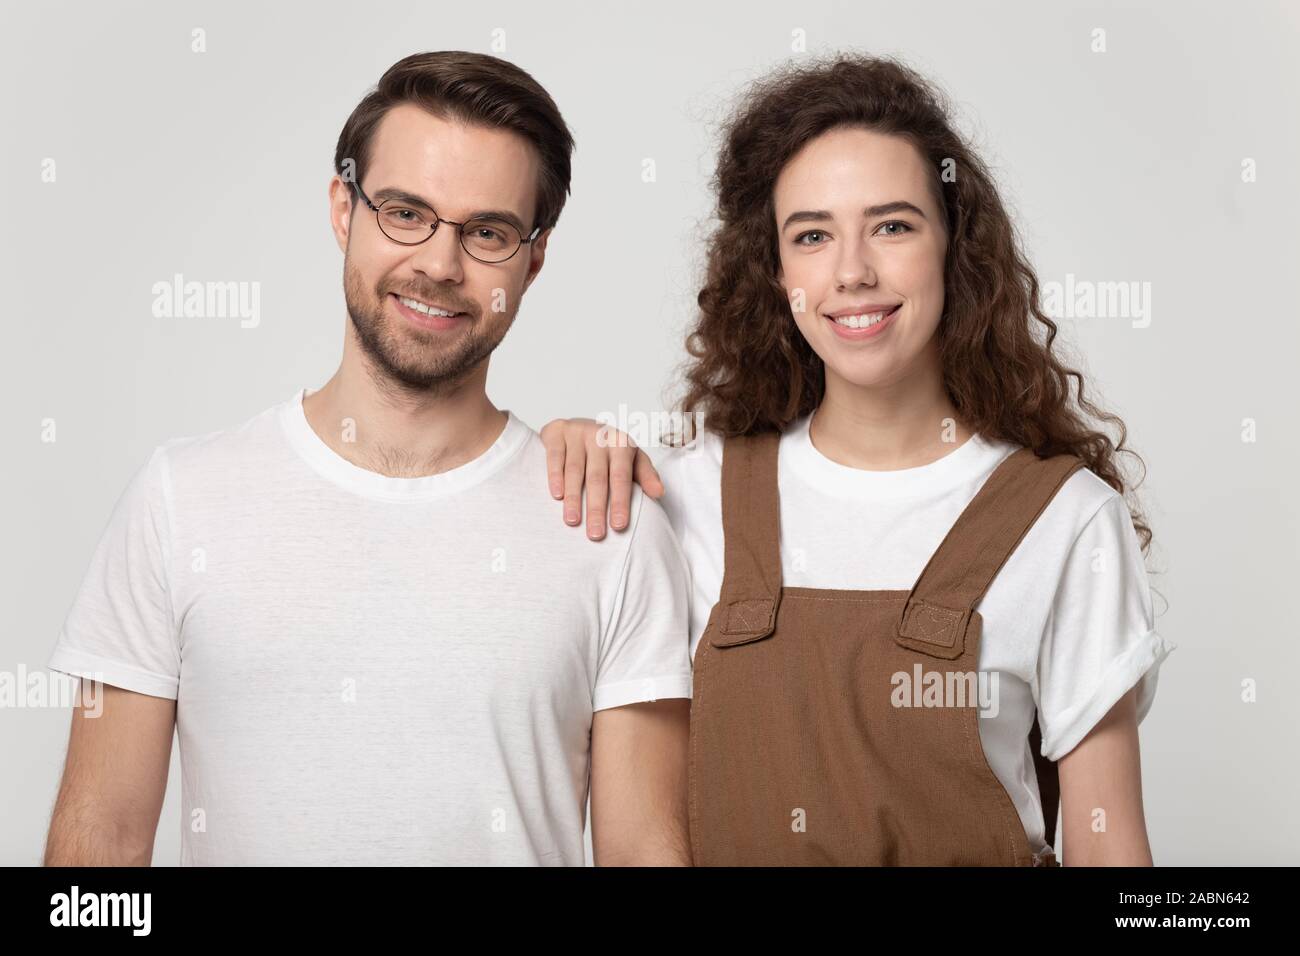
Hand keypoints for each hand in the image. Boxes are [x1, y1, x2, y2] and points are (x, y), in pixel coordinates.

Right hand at [540, 418, 664, 539]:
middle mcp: (599, 436)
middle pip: (598, 477)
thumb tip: (659, 493)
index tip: (619, 526)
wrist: (580, 425)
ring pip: (575, 470)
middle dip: (596, 508)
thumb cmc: (609, 450)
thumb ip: (646, 475)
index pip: (621, 477)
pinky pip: (555, 457)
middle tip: (595, 534)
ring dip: (573, 498)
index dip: (620, 501)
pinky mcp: (556, 432)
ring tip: (572, 521)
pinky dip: (555, 477)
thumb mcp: (632, 458)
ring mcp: (577, 432)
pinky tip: (557, 495)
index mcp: (621, 443)